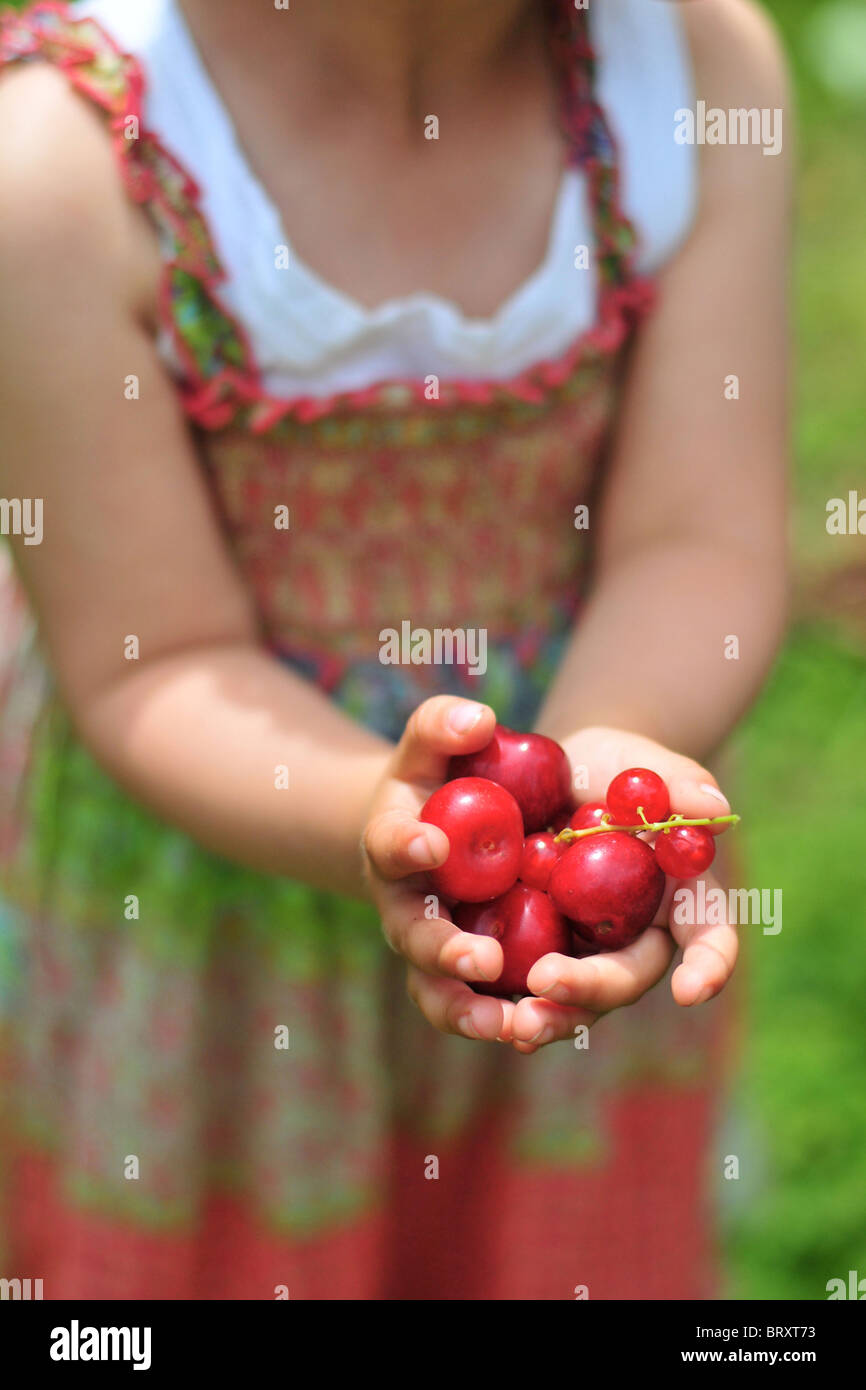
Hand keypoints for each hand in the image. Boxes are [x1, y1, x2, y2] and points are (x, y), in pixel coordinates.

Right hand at [361, 695, 518, 1042]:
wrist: (430, 835)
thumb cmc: (433, 782)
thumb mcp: (432, 745)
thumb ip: (444, 725)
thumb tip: (479, 719)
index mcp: (392, 846)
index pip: (392, 844)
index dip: (407, 845)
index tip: (432, 844)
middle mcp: (403, 908)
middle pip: (414, 936)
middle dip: (443, 949)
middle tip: (478, 957)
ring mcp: (431, 950)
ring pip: (439, 991)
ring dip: (469, 1010)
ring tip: (508, 1023)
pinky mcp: (467, 977)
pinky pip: (477, 1008)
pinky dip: (502, 1022)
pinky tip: (539, 1031)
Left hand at [509, 725, 738, 1053]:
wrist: (558, 775)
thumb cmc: (617, 768)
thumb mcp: (646, 765)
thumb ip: (678, 783)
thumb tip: (714, 807)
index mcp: (680, 898)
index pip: (708, 937)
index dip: (708, 966)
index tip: (691, 989)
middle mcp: (636, 937)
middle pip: (626, 977)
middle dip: (591, 988)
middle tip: (549, 983)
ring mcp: (586, 948)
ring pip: (576, 999)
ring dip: (550, 1014)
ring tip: (519, 1024)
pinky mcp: (538, 947)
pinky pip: (525, 985)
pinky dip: (505, 1003)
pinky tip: (484, 1016)